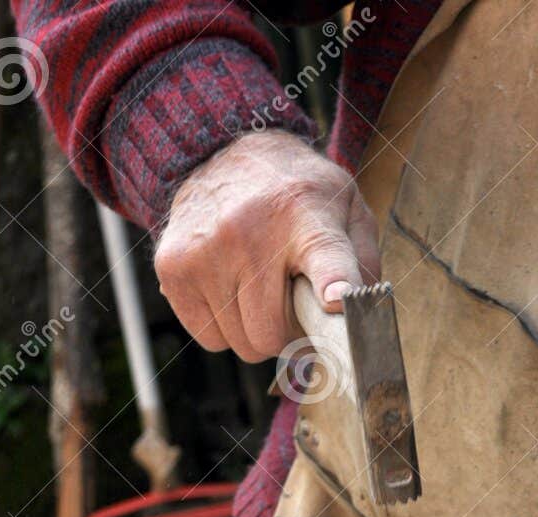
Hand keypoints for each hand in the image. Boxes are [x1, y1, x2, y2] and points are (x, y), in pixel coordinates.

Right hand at [154, 130, 380, 361]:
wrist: (223, 150)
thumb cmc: (296, 195)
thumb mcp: (345, 210)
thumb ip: (364, 265)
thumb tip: (362, 320)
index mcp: (307, 216)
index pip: (325, 259)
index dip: (333, 285)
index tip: (336, 303)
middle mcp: (250, 232)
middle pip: (272, 335)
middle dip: (286, 331)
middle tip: (289, 301)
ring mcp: (205, 251)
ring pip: (240, 344)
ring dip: (254, 330)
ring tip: (258, 289)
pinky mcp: (173, 267)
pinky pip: (209, 338)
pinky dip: (224, 327)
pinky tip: (229, 289)